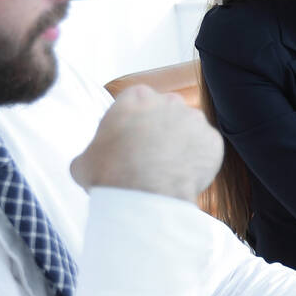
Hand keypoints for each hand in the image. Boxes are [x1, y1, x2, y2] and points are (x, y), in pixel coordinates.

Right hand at [70, 86, 222, 200]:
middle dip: (160, 130)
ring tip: (169, 170)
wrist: (145, 198)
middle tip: (152, 157)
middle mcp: (169, 100)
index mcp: (136, 97)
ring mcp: (194, 119)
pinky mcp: (212, 140)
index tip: (131, 143)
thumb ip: (92, 153)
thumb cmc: (110, 176)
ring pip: (188, 129)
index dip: (133, 124)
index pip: (137, 103)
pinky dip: (199, 161)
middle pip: (165, 113)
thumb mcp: (84, 162)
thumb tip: (89, 163)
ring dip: (181, 144)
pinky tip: (184, 177)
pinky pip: (206, 149)